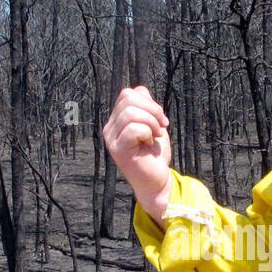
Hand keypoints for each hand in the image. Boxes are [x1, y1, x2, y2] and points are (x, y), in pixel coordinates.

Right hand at [103, 85, 171, 221]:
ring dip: (151, 122)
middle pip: (128, 98)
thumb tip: (140, 90)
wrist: (157, 180)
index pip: (127, 94)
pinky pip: (134, 129)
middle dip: (152, 109)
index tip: (161, 119)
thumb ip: (145, 106)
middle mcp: (109, 128)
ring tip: (156, 135)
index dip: (149, 102)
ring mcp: (111, 139)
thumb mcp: (152, 124)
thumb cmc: (155, 154)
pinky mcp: (118, 150)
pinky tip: (149, 144)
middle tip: (161, 127)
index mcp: (116, 120)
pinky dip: (148, 133)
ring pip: (131, 113)